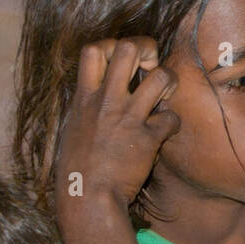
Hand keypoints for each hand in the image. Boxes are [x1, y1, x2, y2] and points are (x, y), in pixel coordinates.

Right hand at [53, 37, 179, 219]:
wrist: (86, 199)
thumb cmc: (76, 170)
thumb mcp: (71, 129)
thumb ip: (85, 108)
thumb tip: (94, 95)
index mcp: (84, 98)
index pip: (93, 49)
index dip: (112, 44)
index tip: (121, 60)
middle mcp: (106, 102)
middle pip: (128, 49)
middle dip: (146, 48)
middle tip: (151, 65)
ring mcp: (128, 118)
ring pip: (161, 76)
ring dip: (169, 80)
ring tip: (166, 93)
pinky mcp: (147, 139)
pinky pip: (171, 118)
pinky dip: (172, 123)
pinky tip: (165, 131)